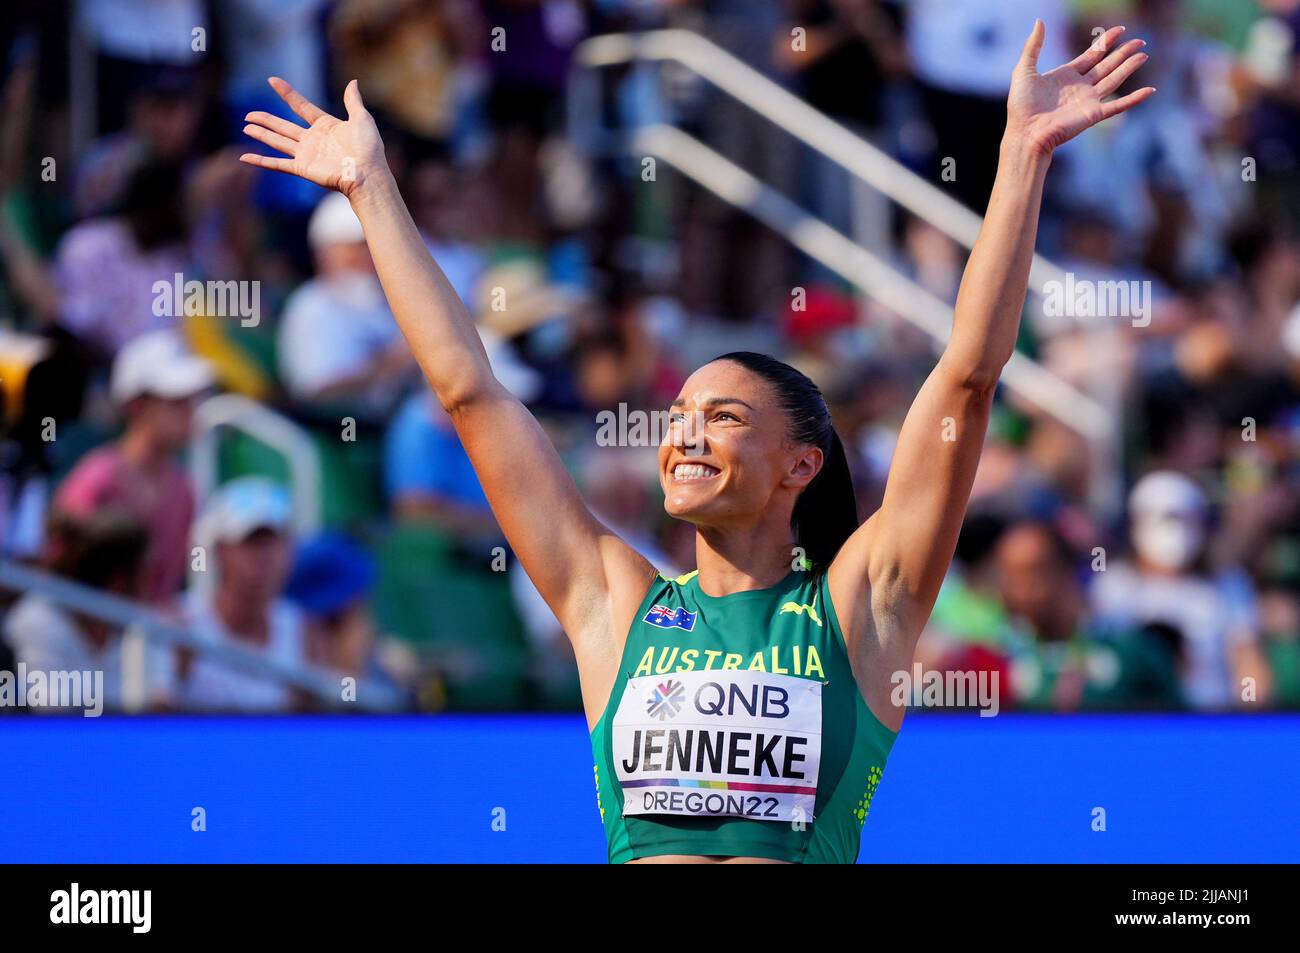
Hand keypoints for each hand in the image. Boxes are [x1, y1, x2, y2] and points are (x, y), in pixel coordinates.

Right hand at [240, 78, 386, 196]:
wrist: (367, 174)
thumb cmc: (368, 148)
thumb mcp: (362, 118)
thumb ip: (353, 100)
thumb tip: (353, 81)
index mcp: (326, 126)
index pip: (301, 106)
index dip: (287, 94)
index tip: (272, 80)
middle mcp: (313, 139)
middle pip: (283, 126)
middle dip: (266, 119)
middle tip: (248, 114)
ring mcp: (306, 154)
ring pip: (277, 141)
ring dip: (261, 134)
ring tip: (246, 126)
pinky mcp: (302, 168)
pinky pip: (277, 164)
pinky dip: (261, 161)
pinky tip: (245, 157)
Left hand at [1007, 22, 1155, 156]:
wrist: (1025, 133)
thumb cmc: (1021, 106)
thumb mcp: (1024, 70)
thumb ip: (1033, 46)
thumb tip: (1039, 21)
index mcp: (1066, 75)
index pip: (1092, 55)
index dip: (1106, 42)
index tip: (1120, 30)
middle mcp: (1080, 87)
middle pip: (1107, 65)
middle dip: (1123, 52)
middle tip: (1141, 40)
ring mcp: (1088, 100)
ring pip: (1115, 79)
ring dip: (1130, 67)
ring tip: (1144, 54)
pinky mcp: (1093, 114)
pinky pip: (1118, 105)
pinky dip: (1134, 99)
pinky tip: (1150, 91)